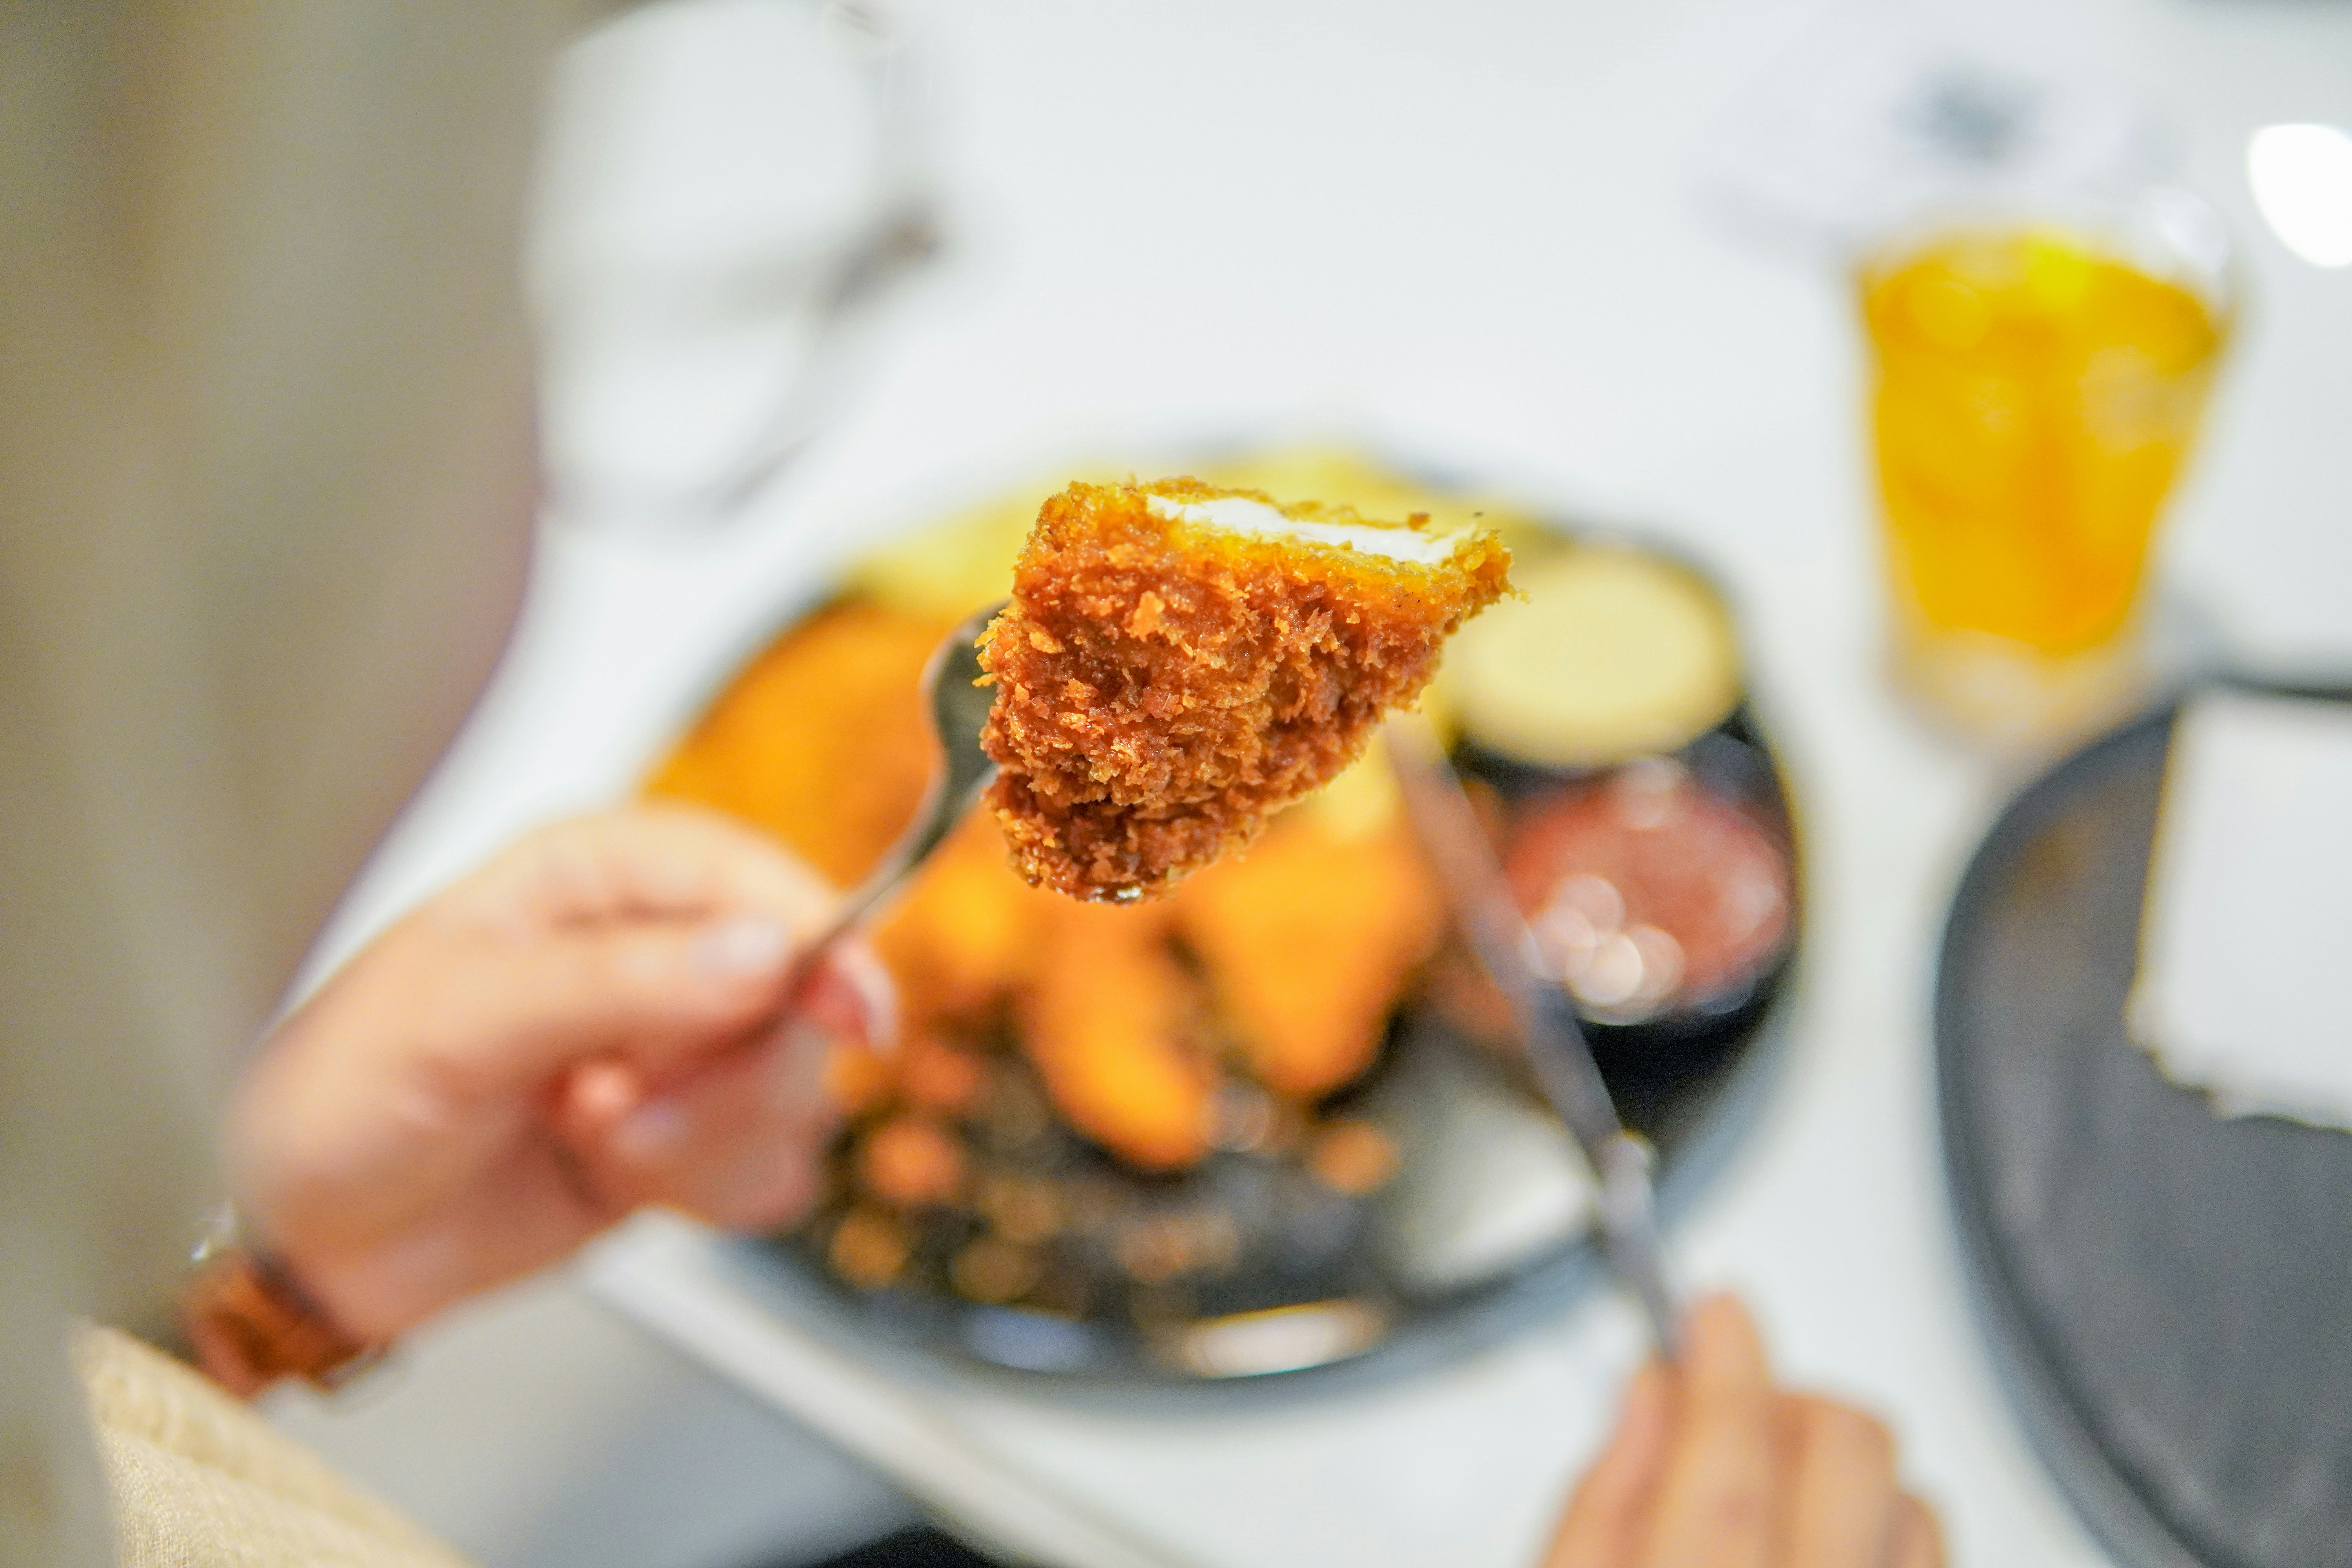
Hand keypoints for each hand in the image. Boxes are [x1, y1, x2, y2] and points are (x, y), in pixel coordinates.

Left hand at [228, 804, 887, 1341]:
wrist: (301, 1237)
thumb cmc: (340, 1095)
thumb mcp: (459, 1020)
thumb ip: (619, 981)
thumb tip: (765, 953)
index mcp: (600, 876)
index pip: (754, 882)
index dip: (819, 940)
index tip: (851, 1010)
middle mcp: (657, 951)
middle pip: (796, 999)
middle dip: (726, 1078)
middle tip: (612, 1111)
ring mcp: (679, 1048)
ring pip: (794, 1091)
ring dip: (703, 1141)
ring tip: (586, 1137)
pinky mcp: (687, 1137)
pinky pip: (770, 1166)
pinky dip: (704, 1191)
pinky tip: (612, 1175)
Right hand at [1546, 1296, 1943, 1567]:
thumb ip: (1600, 1501)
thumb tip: (1656, 1391)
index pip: (1732, 1454)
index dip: (1726, 1360)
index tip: (1716, 1310)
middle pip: (1851, 1457)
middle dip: (1792, 1403)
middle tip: (1731, 1410)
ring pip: (1913, 1503)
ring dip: (1847, 1472)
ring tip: (1775, 1492)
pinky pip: (1935, 1557)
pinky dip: (1886, 1526)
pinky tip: (1826, 1543)